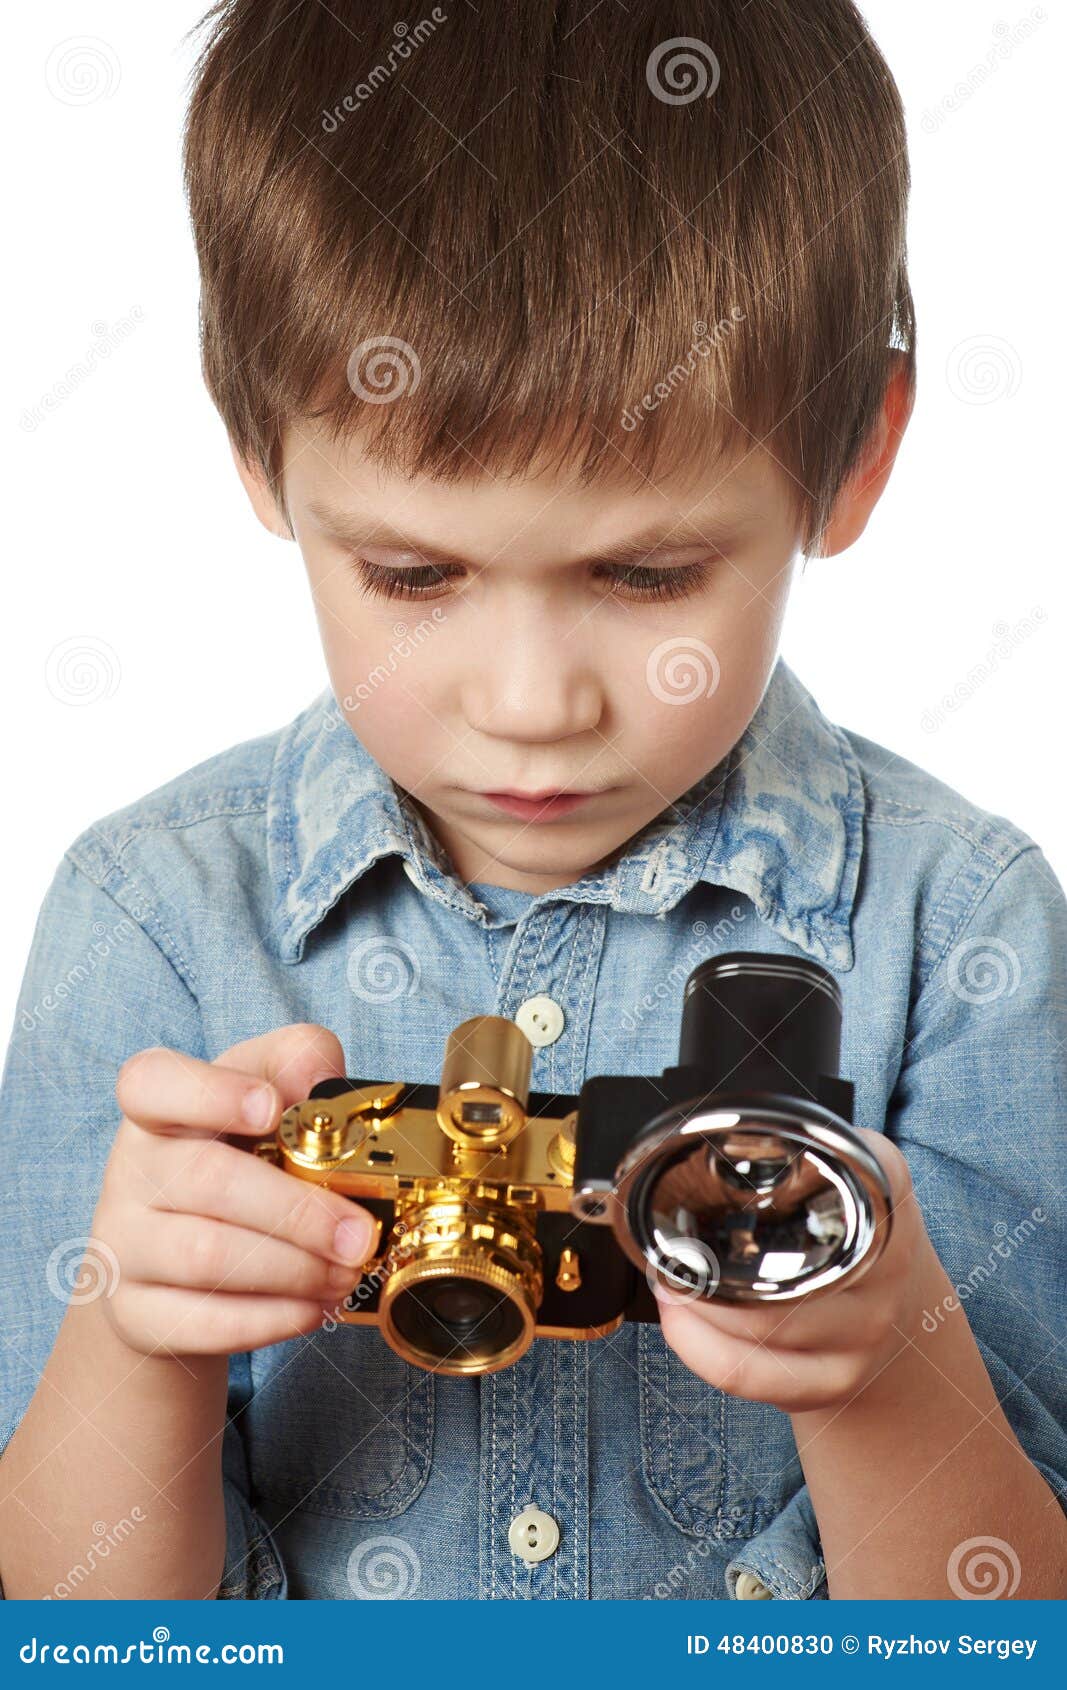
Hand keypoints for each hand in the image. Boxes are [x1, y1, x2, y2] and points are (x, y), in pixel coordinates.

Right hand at [88, 1025, 379, 1357]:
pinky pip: (201, 1322)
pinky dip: (271, 1318)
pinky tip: (315, 1307)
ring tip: (349, 1270)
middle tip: (360, 1234)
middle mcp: (132, 1171)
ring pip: (207, 1256)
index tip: (273, 1108)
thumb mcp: (258, 1091)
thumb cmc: (231, 1157)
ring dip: (295, 1268)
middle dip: (298, 1210)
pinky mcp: (135, 1313)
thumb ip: (294, 1062)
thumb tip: (324, 1076)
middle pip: (208, 1180)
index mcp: (156, 1107)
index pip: (152, 1083)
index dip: (213, 1093)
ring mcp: (124, 1245)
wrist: (176, 1260)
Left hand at [653, 1128, 935, 1411]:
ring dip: (694, 1304)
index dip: (809, 1160)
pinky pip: (748, 1374)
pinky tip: (680, 1321)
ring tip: (669, 1279)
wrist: (909, 1330)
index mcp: (887, 1195)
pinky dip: (697, 1348)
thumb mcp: (849, 1186)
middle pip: (786, 1263)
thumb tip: (711, 1121)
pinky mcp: (834, 1382)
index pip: (864, 1166)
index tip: (749, 1164)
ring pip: (759, 1326)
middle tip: (671, 1242)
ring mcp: (864, 1330)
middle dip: (710, 1257)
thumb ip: (805, 1149)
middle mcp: (883, 1264)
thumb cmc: (849, 1243)